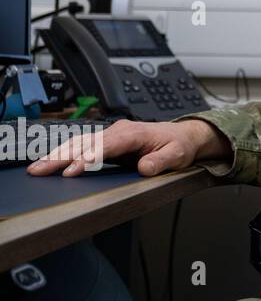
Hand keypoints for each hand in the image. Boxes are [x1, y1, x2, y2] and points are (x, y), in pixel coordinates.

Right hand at [27, 118, 229, 177]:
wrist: (183, 135)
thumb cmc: (179, 145)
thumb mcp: (177, 155)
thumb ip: (161, 161)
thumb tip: (145, 168)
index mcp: (134, 133)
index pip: (106, 146)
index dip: (89, 157)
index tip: (74, 169)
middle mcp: (119, 130)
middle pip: (86, 143)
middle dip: (62, 157)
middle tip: (41, 170)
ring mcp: (111, 134)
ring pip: (79, 142)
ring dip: (58, 154)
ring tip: (37, 168)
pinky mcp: (107, 140)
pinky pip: (82, 144)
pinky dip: (65, 152)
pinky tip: (51, 160)